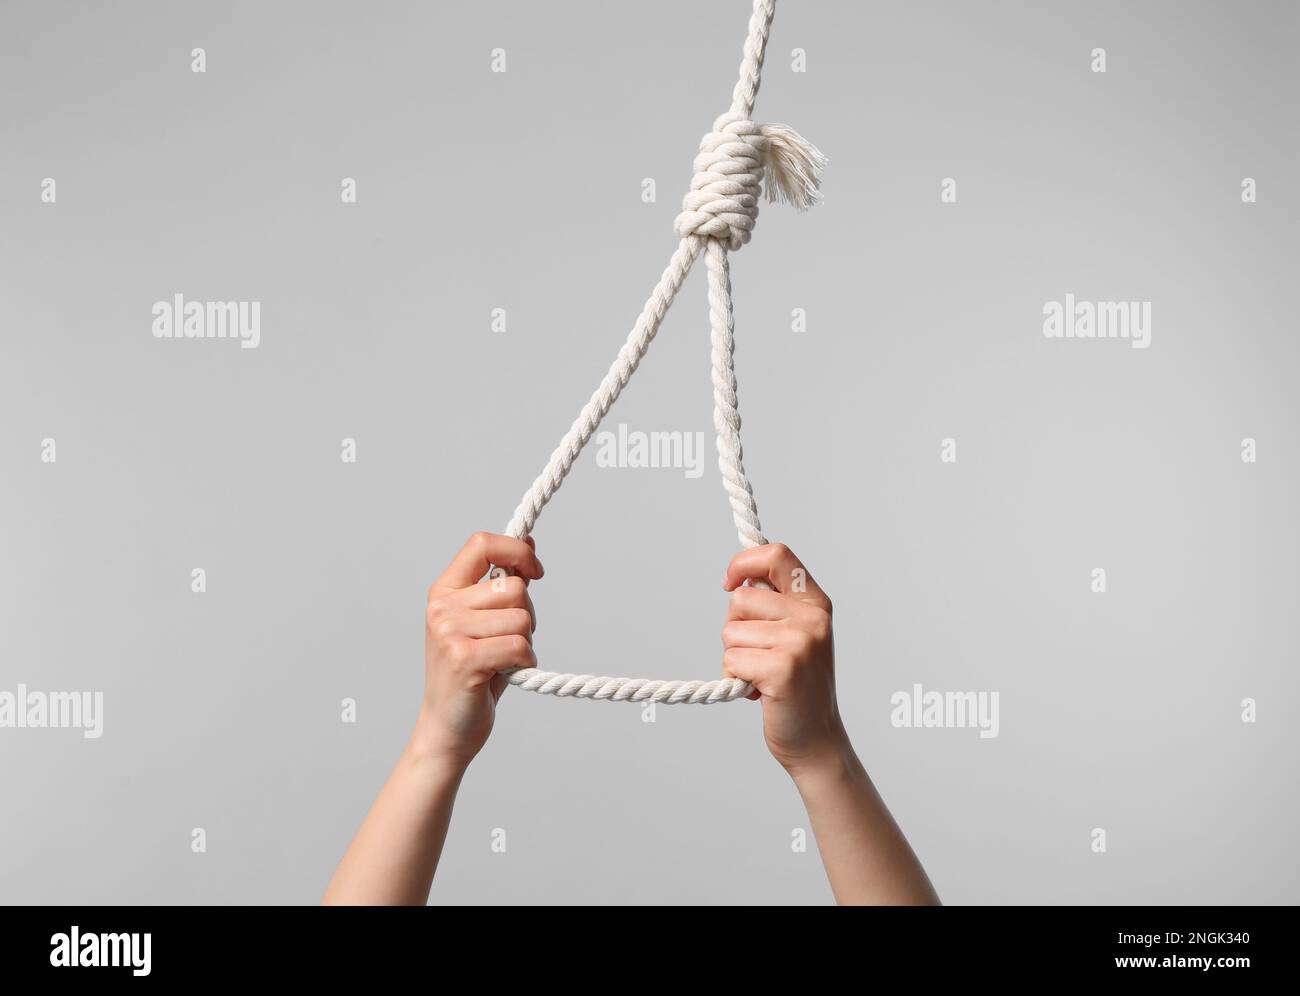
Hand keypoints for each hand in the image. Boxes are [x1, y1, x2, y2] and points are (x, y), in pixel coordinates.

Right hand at [413, 532, 542, 767]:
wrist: (446, 729)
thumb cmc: (472, 674)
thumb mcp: (484, 622)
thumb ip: (502, 584)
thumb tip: (528, 543)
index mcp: (444, 591)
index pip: (481, 543)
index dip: (516, 550)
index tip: (535, 571)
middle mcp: (442, 607)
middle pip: (514, 587)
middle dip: (527, 614)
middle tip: (511, 639)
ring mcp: (450, 633)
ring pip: (522, 618)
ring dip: (526, 642)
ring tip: (504, 659)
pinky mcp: (465, 660)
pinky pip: (520, 646)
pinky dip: (526, 662)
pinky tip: (508, 673)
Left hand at [721, 543, 845, 772]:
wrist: (816, 739)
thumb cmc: (796, 686)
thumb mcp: (795, 635)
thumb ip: (774, 606)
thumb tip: (737, 581)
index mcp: (816, 602)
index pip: (776, 555)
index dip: (743, 563)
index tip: (728, 583)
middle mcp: (813, 618)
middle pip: (740, 599)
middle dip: (735, 629)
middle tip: (758, 656)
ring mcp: (800, 642)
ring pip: (730, 632)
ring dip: (734, 658)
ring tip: (761, 676)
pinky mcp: (783, 669)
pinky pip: (730, 659)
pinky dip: (733, 679)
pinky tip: (758, 692)